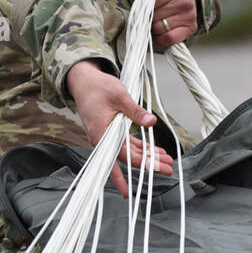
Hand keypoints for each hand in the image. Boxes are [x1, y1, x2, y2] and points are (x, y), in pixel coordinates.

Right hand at [66, 59, 173, 198]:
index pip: (125, 155)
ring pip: (129, 152)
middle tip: (168, 168)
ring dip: (147, 156)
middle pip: (129, 158)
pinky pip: (126, 144)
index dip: (142, 164)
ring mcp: (107, 137)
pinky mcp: (110, 132)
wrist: (83, 82)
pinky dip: (140, 147)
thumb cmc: (97, 87)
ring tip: (165, 159)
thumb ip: (135, 111)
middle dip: (149, 163)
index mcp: (102, 134)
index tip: (156, 170)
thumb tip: (151, 122)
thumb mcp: (119, 96)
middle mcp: (103, 140)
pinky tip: (153, 149)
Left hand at [124, 0, 196, 50]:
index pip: (151, 0)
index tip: (140, 6)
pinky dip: (160, 38)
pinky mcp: (191, 28)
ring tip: (155, 20)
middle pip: (153, 16)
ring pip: (158, 28)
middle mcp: (184, 0)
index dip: (142, 5)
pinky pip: (168, 39)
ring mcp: (189, 15)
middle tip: (148, 13)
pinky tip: (160, 30)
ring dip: (152, 27)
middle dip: (147, 17)